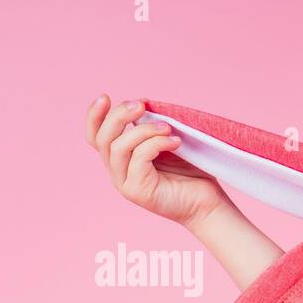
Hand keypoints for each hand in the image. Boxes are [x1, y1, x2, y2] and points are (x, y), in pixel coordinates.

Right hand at [85, 94, 231, 227]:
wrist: (208, 205)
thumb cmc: (191, 174)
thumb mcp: (166, 143)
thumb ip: (150, 127)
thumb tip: (142, 103)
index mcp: (121, 161)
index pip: (95, 137)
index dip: (95, 116)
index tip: (106, 96)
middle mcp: (117, 173)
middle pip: (102, 139)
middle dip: (119, 116)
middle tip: (141, 105)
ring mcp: (125, 184)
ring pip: (119, 147)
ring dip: (143, 130)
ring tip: (167, 127)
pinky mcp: (138, 191)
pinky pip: (139, 157)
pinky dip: (156, 143)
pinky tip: (176, 142)